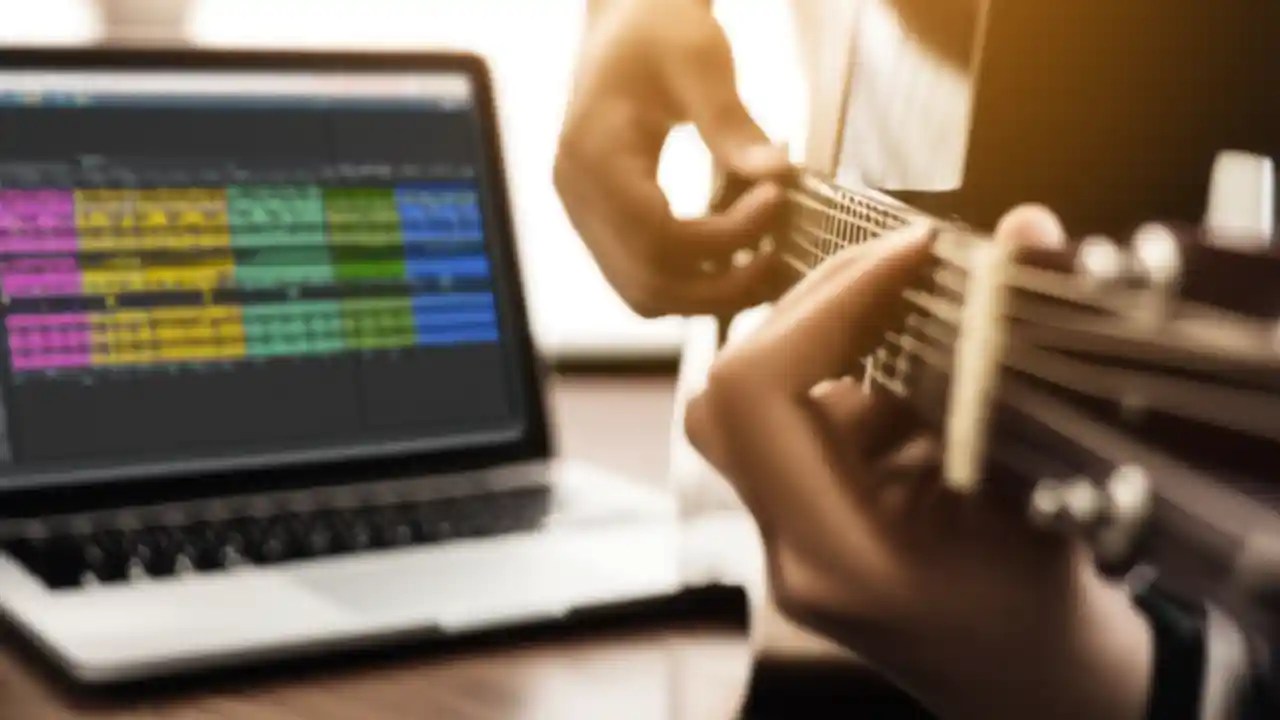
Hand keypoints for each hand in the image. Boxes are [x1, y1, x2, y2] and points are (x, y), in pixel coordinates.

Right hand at [555, 0, 789, 317]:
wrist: (624, 18)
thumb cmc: (658, 27)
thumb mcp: (700, 61)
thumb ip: (732, 122)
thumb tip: (777, 173)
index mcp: (594, 156)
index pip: (658, 235)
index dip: (725, 236)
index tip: (778, 200)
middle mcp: (578, 197)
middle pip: (648, 282)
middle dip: (723, 285)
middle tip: (781, 256)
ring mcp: (584, 215)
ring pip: (644, 294)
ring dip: (708, 295)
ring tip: (765, 267)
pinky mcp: (601, 222)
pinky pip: (642, 278)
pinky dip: (691, 283)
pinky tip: (736, 259)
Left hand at [685, 206, 1152, 719]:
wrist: (1021, 689)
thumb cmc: (1043, 617)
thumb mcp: (1054, 495)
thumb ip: (1027, 362)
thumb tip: (1029, 230)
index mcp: (836, 557)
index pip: (758, 396)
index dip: (823, 303)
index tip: (911, 254)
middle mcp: (786, 549)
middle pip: (735, 389)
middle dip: (821, 307)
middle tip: (912, 267)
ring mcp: (780, 536)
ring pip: (763, 398)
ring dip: (847, 346)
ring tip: (941, 347)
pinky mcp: (795, 516)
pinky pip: (798, 419)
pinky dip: (860, 381)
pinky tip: (927, 397)